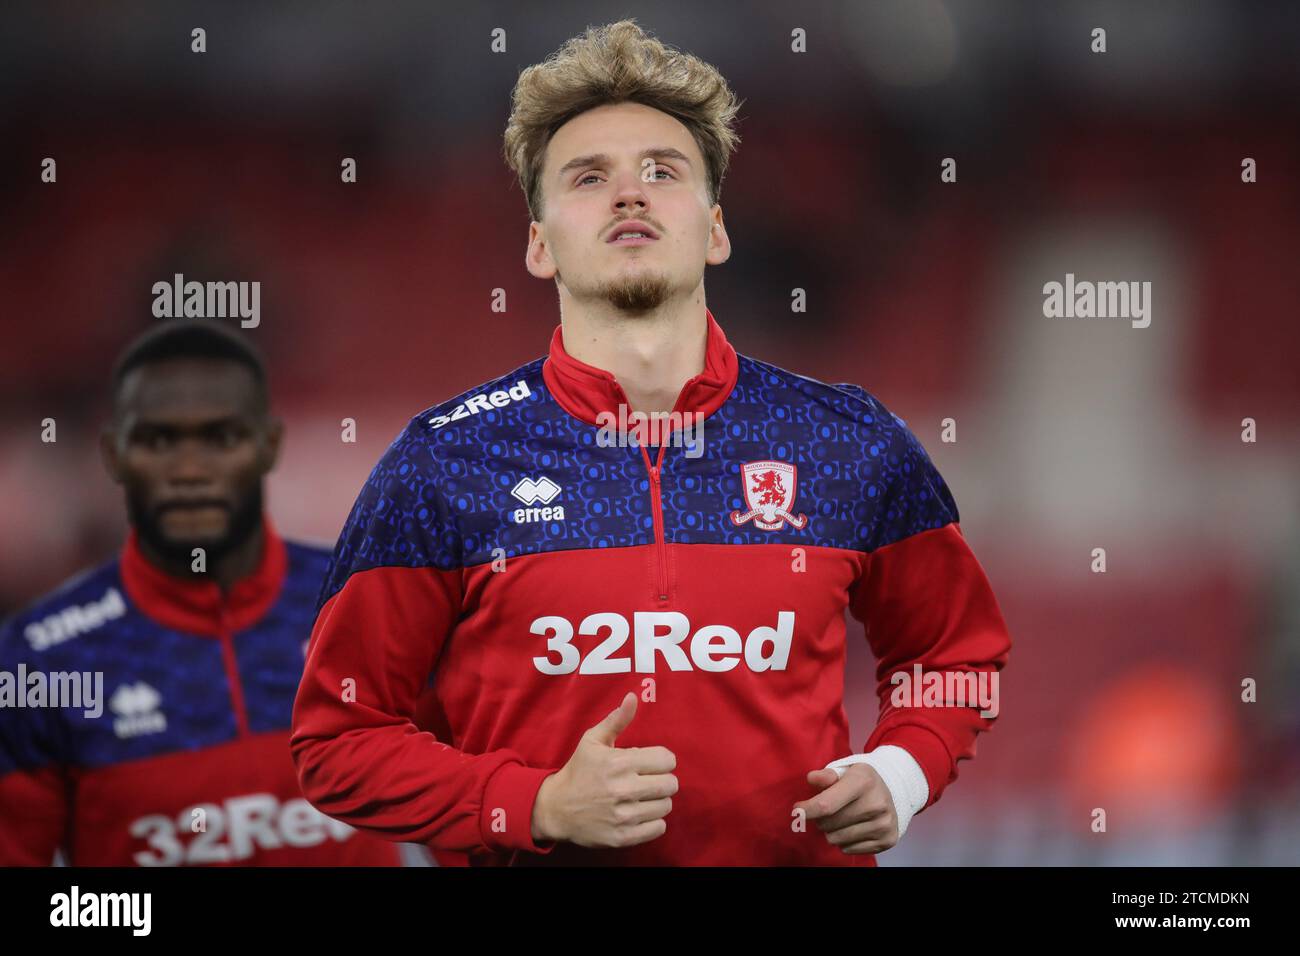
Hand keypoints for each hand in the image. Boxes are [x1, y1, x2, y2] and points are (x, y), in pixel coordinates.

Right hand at [530, 692, 676, 848]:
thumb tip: (633, 697)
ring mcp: (623, 815)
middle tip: (650, 780)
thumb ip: (616, 720)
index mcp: (618, 762)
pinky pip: (658, 828)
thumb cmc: (578, 771)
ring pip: (666, 806)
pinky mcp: (622, 836)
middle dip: (663, 779)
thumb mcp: (592, 741)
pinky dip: (654, 821)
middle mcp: (623, 789)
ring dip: (658, 800)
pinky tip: (640, 813)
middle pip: (671, 784)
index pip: (667, 760)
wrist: (556, 809)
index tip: (652, 763)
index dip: (662, 760)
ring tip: (643, 797)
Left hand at [794, 764, 898, 854]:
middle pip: (829, 824)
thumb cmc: (861, 781)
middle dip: (820, 820)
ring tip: (840, 820)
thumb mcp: (845, 770)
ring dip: (832, 832)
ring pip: (837, 839)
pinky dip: (845, 842)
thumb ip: (826, 775)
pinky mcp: (888, 840)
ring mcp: (884, 824)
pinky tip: (852, 828)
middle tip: (826, 812)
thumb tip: (811, 779)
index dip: (807, 810)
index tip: (797, 811)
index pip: (826, 805)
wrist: (895, 790)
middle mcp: (876, 803)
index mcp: (863, 781)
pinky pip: (849, 849)